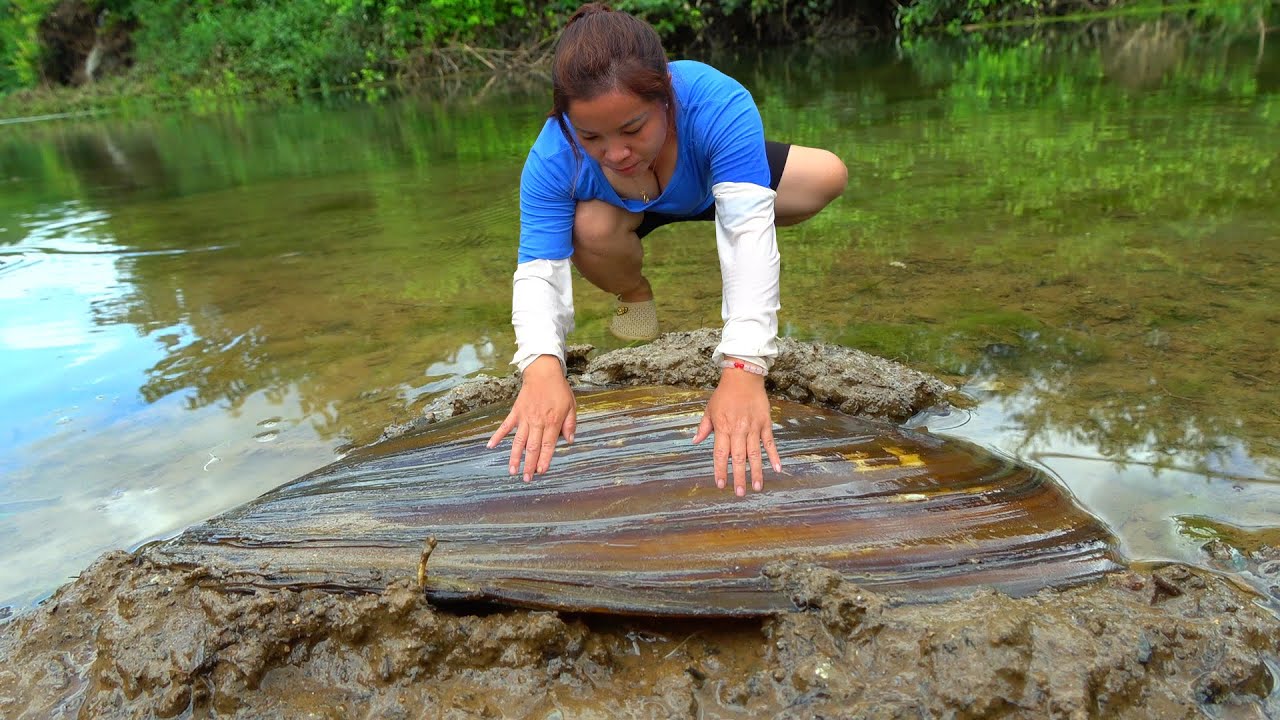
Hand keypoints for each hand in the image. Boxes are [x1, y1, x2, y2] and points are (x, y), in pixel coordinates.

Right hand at [486, 355, 576, 481]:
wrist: (543, 372)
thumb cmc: (558, 389)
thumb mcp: (571, 406)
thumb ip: (571, 424)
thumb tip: (570, 440)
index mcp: (552, 422)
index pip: (548, 445)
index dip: (545, 459)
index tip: (542, 472)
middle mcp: (537, 422)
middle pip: (532, 447)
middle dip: (529, 464)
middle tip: (526, 479)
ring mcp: (524, 418)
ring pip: (518, 441)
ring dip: (515, 457)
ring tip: (512, 471)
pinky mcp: (515, 412)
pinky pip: (505, 426)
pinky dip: (497, 436)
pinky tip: (491, 446)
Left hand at [692, 361, 780, 495]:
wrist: (743, 376)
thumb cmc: (724, 394)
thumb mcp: (710, 409)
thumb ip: (704, 427)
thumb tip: (695, 442)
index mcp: (723, 427)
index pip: (721, 454)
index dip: (720, 470)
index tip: (721, 484)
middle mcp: (738, 430)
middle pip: (738, 457)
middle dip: (739, 476)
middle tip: (740, 493)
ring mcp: (753, 427)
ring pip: (755, 453)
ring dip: (756, 471)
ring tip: (756, 487)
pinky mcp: (765, 423)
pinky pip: (770, 442)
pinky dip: (774, 456)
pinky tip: (777, 469)